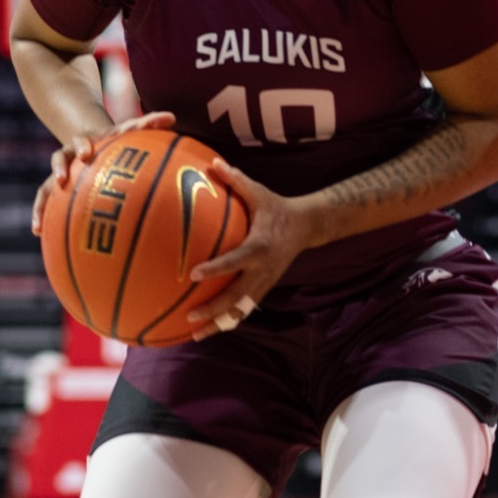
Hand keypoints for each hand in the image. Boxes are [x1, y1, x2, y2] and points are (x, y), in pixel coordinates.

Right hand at [30, 111, 175, 234]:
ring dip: (43, 201)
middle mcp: (70, 154)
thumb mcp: (128, 130)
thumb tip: (172, 116)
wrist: (90, 139)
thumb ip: (149, 123)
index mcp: (88, 141)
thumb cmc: (116, 139)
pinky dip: (40, 213)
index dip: (83, 145)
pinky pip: (45, 199)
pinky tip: (37, 233)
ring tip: (40, 221)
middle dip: (60, 166)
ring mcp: (62, 171)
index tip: (86, 154)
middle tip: (62, 178)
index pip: (83, 139)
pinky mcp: (55, 185)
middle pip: (60, 157)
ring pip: (46, 183)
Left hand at [183, 158, 318, 339]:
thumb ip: (236, 180)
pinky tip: (207, 328)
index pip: (235, 261)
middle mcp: (262, 270)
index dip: (216, 269)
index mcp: (259, 247)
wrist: (308, 227)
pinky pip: (244, 309)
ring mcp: (264, 283)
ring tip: (193, 336)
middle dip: (214, 310)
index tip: (193, 274)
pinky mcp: (264, 289)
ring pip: (240, 310)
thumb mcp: (259, 192)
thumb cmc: (277, 208)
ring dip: (218, 324)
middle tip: (189, 316)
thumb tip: (213, 162)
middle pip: (237, 297)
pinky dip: (227, 320)